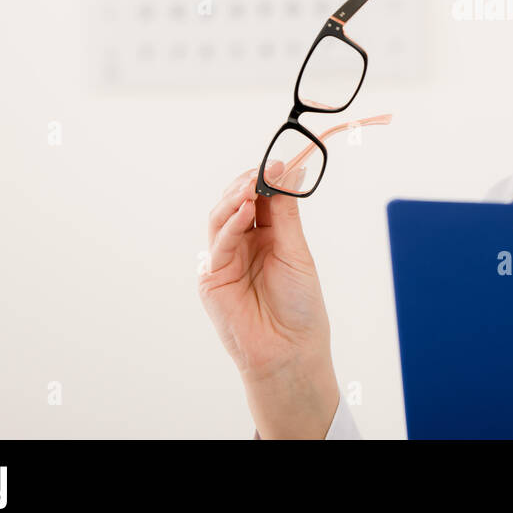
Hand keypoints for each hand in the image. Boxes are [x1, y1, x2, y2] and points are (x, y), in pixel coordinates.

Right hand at [198, 160, 338, 437]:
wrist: (290, 350)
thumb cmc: (300, 305)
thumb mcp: (296, 250)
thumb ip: (287, 212)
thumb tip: (291, 171)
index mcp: (269, 235)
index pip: (261, 197)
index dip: (266, 179)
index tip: (278, 162)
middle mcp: (245, 243)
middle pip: (237, 202)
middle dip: (248, 183)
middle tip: (264, 170)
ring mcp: (226, 259)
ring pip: (221, 217)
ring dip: (236, 198)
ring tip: (253, 186)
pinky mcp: (212, 277)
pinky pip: (217, 242)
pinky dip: (230, 223)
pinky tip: (245, 208)